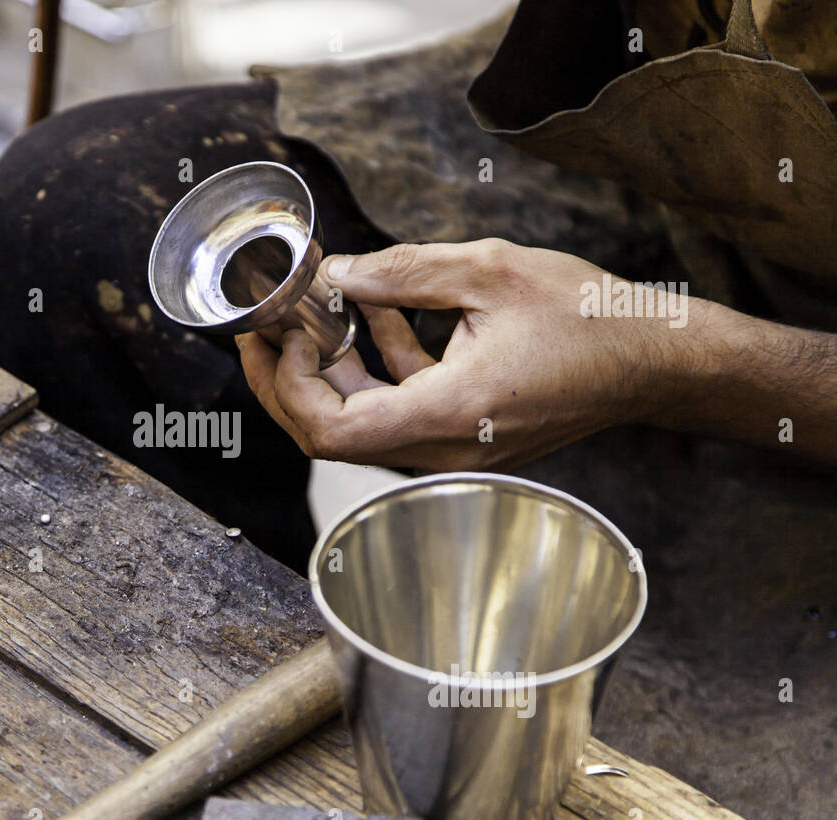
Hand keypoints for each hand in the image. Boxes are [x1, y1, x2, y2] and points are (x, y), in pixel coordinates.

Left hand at [237, 239, 698, 470]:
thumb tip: (334, 274)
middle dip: (289, 374)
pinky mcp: (461, 431)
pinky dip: (374, 365)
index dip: (284, 384)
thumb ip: (401, 272)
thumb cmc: (587, 319)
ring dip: (330, 366)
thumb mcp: (488, 271)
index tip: (276, 329)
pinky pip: (397, 406)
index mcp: (444, 414)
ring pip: (360, 419)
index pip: (328, 430)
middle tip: (270, 318)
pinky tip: (375, 312)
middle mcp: (441, 446)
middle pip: (331, 431)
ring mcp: (451, 445)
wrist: (652, 359)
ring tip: (315, 305)